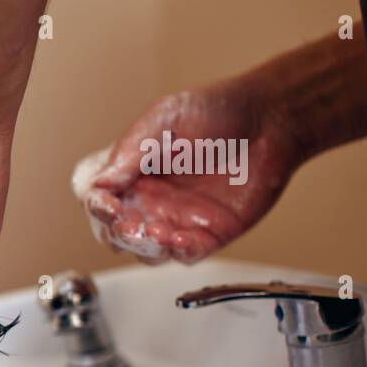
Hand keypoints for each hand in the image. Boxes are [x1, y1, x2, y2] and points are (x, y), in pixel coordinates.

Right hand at [74, 78, 305, 263]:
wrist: (271, 120)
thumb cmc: (218, 110)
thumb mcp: (164, 118)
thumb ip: (130, 151)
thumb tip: (100, 184)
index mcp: (128, 170)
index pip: (94, 197)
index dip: (95, 205)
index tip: (107, 204)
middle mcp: (146, 198)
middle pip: (113, 232)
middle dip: (118, 233)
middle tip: (132, 225)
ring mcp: (175, 219)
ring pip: (143, 251)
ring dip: (146, 248)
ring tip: (161, 234)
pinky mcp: (206, 235)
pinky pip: (183, 256)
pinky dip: (179, 253)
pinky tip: (185, 240)